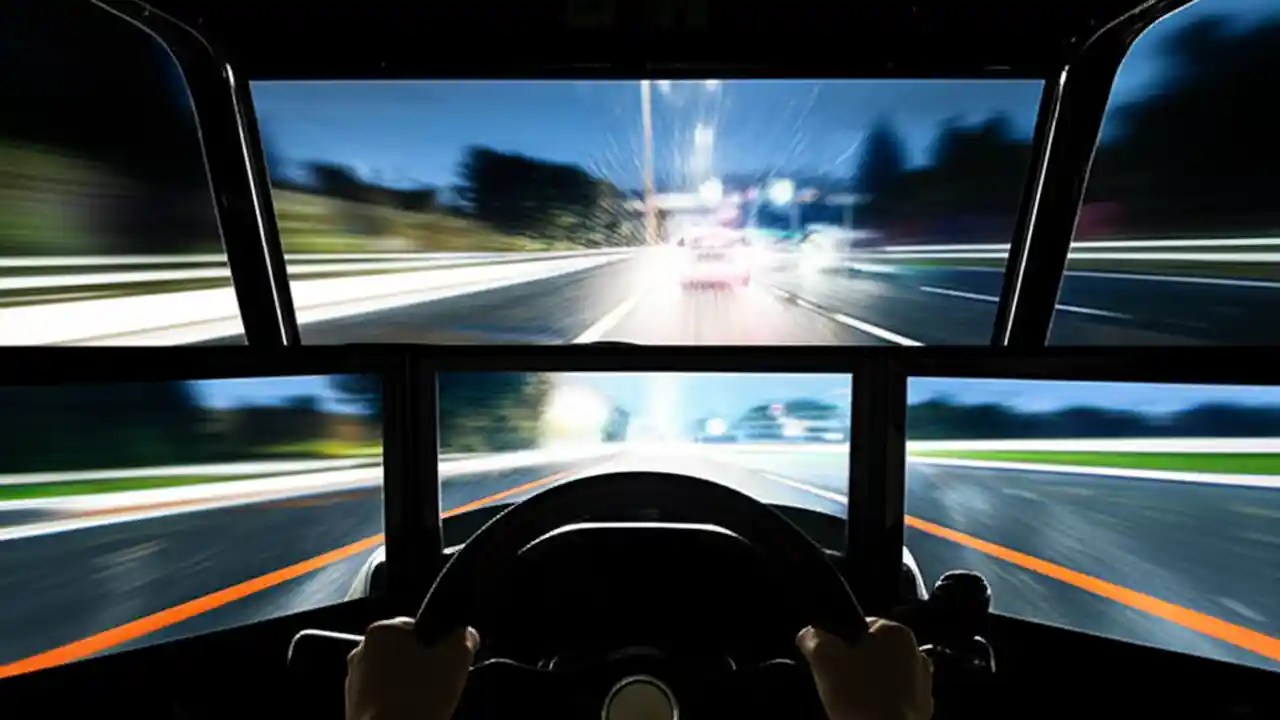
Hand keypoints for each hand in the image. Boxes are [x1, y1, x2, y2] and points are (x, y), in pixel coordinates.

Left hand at [346, 617, 478, 719]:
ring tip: (421, 700)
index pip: (415, 628)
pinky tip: (408, 711)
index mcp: (382, 631)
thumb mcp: (457, 656)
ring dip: (406, 684)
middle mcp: (361, 650)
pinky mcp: (354, 704)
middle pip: (401, 651)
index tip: (442, 662)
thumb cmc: (419, 695)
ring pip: (391, 675)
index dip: (434, 645)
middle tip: (435, 683)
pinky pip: (381, 696)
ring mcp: (354, 679)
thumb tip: (465, 635)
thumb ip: (464, 637)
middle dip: (419, 665)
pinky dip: (394, 702)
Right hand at [796, 618, 932, 719]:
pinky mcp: (923, 708)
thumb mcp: (823, 658)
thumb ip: (812, 638)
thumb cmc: (859, 694)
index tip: (831, 662)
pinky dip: (882, 704)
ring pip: (885, 677)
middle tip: (839, 684)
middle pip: (874, 652)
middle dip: (856, 665)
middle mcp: (916, 652)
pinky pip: (895, 699)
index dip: (840, 644)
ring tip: (854, 702)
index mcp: (896, 631)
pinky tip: (868, 713)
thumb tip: (809, 634)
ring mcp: (924, 682)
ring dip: (870, 685)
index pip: (860, 627)